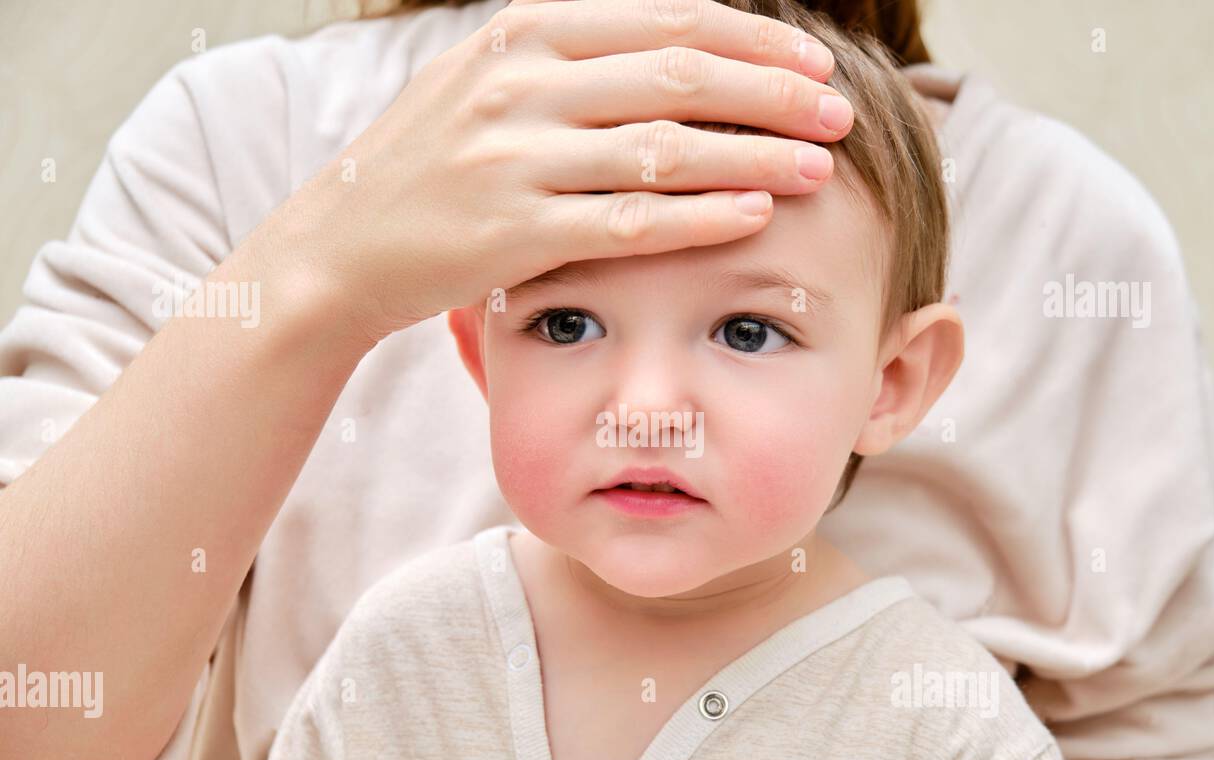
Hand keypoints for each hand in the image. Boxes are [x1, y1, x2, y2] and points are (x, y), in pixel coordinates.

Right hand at [252, 0, 853, 347]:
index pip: (665, 22)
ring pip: (665, 148)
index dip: (752, 42)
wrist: (339, 245)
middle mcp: (521, 85)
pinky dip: (699, 216)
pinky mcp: (513, 233)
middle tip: (837, 115)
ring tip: (817, 169)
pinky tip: (753, 214)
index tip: (813, 65)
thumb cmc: (426, 166)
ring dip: (753, 155)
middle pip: (679, 76)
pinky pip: (629, 222)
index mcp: (522, 34)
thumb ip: (573, 62)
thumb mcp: (487, 82)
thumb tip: (679, 51)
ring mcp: (515, 159)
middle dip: (773, 94)